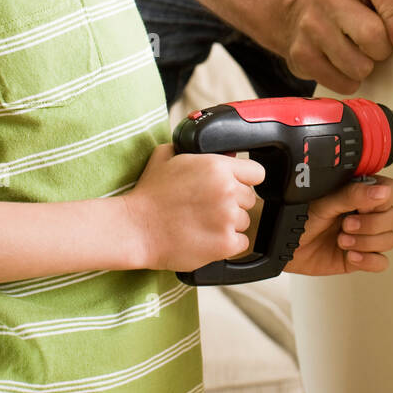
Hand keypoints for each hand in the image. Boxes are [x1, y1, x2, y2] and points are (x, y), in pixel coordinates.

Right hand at [121, 142, 265, 271]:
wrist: (135, 228)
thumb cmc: (149, 195)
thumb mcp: (167, 156)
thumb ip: (196, 149)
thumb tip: (222, 152)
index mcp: (217, 167)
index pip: (256, 173)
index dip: (245, 179)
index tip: (235, 186)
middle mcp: (227, 190)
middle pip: (249, 198)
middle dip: (232, 202)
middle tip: (208, 207)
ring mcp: (227, 218)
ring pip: (244, 221)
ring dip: (229, 223)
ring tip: (203, 223)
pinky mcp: (225, 243)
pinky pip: (242, 243)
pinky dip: (228, 243)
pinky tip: (208, 238)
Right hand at [283, 0, 392, 93]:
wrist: (300, 14)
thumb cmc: (353, 8)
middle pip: (372, 35)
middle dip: (383, 50)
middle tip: (379, 48)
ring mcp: (312, 24)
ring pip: (358, 64)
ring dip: (367, 68)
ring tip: (359, 55)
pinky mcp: (300, 53)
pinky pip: (341, 81)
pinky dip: (349, 81)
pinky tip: (343, 66)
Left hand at [285, 176, 392, 275]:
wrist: (281, 245)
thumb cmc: (297, 217)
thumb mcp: (325, 202)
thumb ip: (354, 194)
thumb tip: (382, 192)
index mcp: (359, 193)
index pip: (392, 190)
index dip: (382, 200)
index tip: (362, 205)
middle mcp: (365, 213)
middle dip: (371, 224)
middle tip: (347, 224)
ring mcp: (364, 236)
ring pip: (390, 239)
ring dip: (367, 242)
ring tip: (342, 240)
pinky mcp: (360, 258)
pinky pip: (381, 262)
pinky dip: (369, 260)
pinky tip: (350, 255)